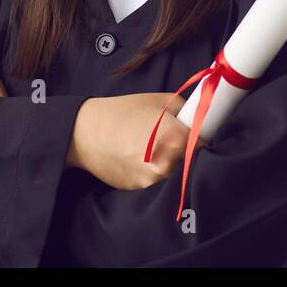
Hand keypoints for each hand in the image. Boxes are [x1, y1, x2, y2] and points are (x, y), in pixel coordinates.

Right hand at [67, 93, 207, 190]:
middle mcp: (166, 161)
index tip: (197, 134)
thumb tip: (199, 121)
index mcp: (174, 136)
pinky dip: (149, 168)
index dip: (200, 138)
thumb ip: (185, 110)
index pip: (202, 144)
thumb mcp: (159, 100)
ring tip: (147, 144)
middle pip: (187, 160)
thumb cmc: (123, 111)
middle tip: (168, 137)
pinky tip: (135, 155)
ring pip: (170, 170)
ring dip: (166, 160)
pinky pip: (152, 178)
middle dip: (182, 149)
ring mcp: (151, 177)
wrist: (85, 132)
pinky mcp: (138, 187)